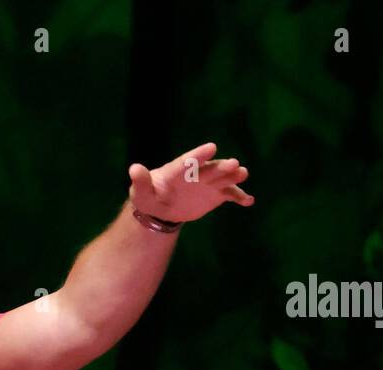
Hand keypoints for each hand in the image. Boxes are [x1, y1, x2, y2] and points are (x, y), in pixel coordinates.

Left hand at [127, 142, 253, 223]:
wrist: (162, 209)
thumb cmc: (150, 197)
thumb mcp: (141, 192)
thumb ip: (141, 181)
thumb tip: (133, 168)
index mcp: (178, 170)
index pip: (188, 161)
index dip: (199, 155)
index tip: (211, 147)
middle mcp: (196, 173)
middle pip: (210, 169)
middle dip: (221, 167)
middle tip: (234, 164)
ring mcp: (208, 183)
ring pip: (223, 178)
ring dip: (233, 176)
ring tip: (243, 173)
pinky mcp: (216, 194)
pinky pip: (229, 194)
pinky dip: (239, 197)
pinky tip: (248, 201)